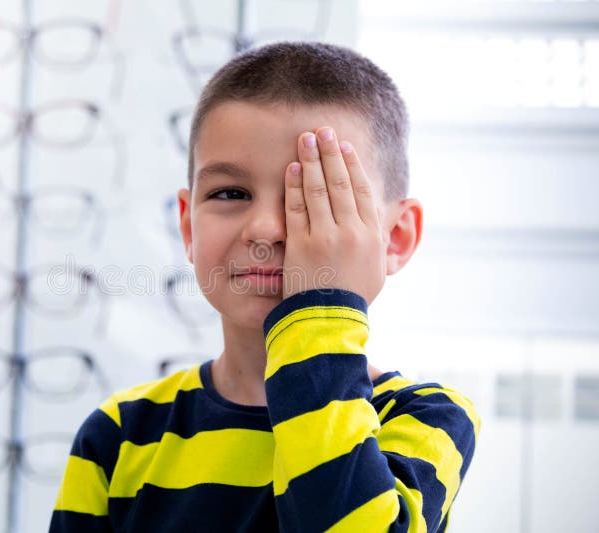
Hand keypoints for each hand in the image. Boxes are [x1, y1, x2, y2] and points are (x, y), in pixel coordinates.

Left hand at [282, 126, 385, 304]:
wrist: (329, 321)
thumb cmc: (353, 296)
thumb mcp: (377, 266)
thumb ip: (379, 236)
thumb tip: (389, 210)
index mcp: (371, 235)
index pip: (362, 189)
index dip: (353, 164)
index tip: (345, 146)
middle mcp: (351, 232)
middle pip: (341, 182)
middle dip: (331, 153)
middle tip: (323, 130)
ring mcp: (325, 238)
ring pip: (318, 190)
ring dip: (310, 161)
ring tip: (305, 139)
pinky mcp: (301, 246)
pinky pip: (297, 209)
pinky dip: (293, 186)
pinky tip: (291, 169)